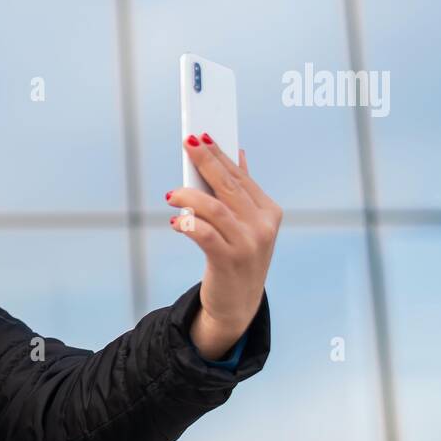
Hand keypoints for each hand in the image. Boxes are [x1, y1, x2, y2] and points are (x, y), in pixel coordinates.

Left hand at [165, 134, 281, 359]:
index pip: (241, 176)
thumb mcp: (246, 225)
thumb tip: (237, 153)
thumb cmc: (236, 257)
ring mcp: (248, 243)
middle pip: (229, 186)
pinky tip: (176, 223)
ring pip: (215, 208)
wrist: (237, 304)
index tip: (201, 135)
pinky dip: (188, 224)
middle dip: (207, 161)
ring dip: (190, 196)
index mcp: (269, 212)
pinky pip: (205, 234)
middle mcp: (262, 225)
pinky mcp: (229, 260)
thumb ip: (242, 192)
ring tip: (171, 194)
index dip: (220, 154)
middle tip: (188, 143)